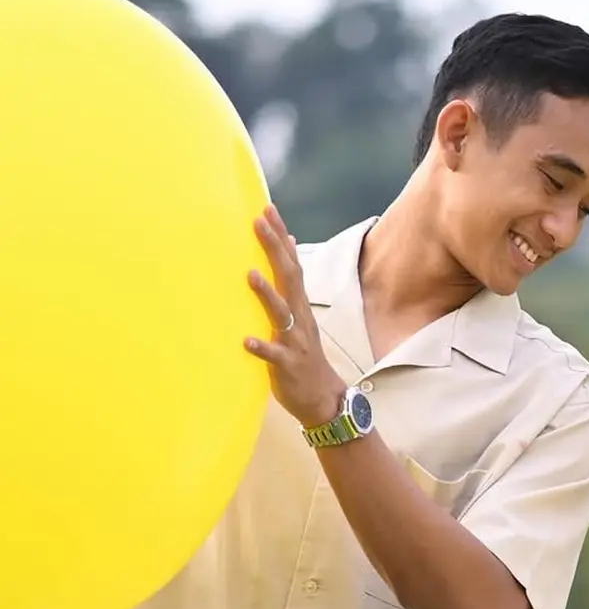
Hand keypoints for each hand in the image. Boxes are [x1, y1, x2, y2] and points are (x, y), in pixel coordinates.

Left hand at [245, 206, 346, 428]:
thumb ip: (292, 283)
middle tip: (258, 223)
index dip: (281, 237)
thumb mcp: (300, 314)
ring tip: (251, 275)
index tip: (267, 210)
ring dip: (267, 295)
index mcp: (299, 305)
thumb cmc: (303, 354)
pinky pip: (274, 356)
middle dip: (274, 250)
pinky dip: (262, 347)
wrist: (322, 398)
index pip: (291, 263)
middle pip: (289, 278)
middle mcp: (299, 318)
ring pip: (282, 314)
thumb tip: (289, 246)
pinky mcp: (288, 366)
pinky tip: (247, 341)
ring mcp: (295, 341)